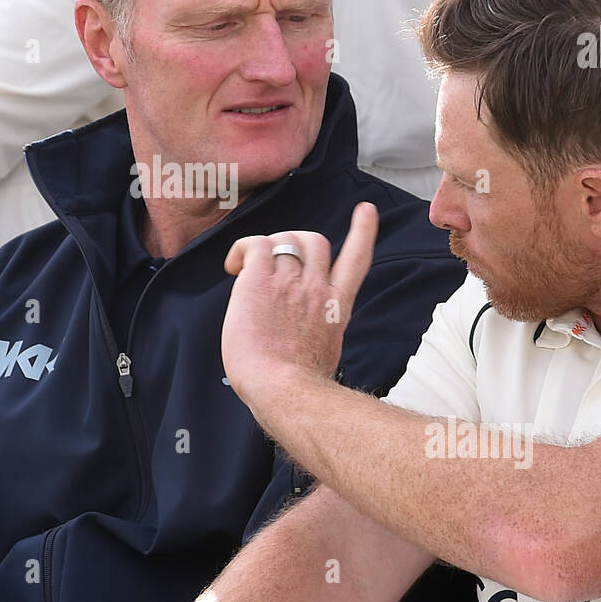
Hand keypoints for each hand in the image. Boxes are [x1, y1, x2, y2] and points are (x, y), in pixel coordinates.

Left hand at [220, 202, 377, 409]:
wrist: (285, 389)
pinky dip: (241, 250)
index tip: (366, 211)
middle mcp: (318, 288)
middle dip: (294, 243)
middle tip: (273, 263)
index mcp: (335, 306)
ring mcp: (291, 281)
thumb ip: (316, 330)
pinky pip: (253, 243)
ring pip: (285, 238)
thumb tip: (300, 332)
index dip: (363, 231)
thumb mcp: (323, 352)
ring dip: (267, 248)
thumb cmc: (297, 386)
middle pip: (315, 240)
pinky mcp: (260, 280)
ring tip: (248, 269)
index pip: (357, 259)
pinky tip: (233, 268)